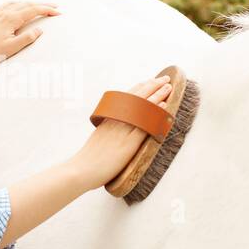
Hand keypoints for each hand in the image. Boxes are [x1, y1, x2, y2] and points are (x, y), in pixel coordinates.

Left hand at [0, 0, 60, 67]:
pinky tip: (20, 6)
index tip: (58, 13)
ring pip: (19, 2)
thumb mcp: (12, 48)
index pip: (34, 10)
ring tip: (41, 6)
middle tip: (56, 7)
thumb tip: (39, 30)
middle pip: (28, 4)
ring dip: (32, 3)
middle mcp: (5, 12)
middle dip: (43, 4)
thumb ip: (27, 38)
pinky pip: (9, 4)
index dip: (47, 10)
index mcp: (11, 18)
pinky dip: (19, 3)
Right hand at [69, 75, 173, 190]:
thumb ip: (108, 131)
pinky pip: (144, 125)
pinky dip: (154, 114)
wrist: (80, 170)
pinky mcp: (128, 144)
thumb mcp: (98, 138)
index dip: (140, 88)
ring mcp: (122, 131)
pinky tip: (162, 106)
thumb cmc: (88, 160)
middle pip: (136, 98)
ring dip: (157, 95)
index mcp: (108, 119)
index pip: (126, 98)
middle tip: (164, 78)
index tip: (150, 81)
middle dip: (152, 86)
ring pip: (142, 108)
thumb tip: (117, 130)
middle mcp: (115, 121)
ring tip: (168, 86)